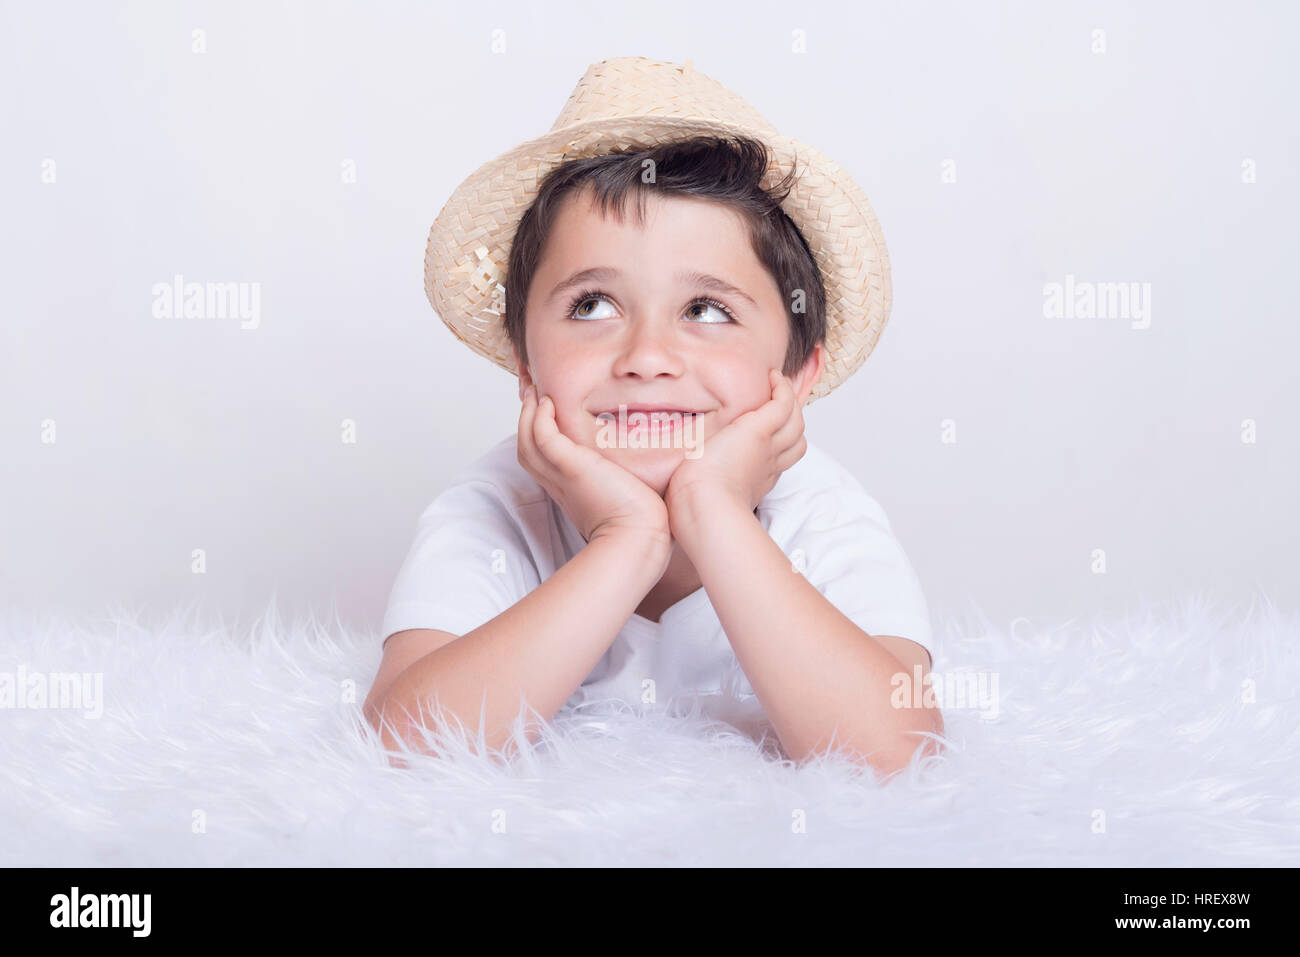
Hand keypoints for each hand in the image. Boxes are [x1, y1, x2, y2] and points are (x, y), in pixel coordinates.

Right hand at [517, 384, 672, 554]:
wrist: (638, 538)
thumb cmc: (641, 527)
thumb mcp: (631, 499)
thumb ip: (631, 486)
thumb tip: (651, 478)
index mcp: (572, 492)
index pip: (546, 462)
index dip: (541, 440)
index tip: (549, 418)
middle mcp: (561, 485)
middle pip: (528, 450)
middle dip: (527, 422)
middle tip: (534, 397)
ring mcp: (563, 476)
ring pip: (528, 441)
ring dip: (528, 415)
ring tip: (536, 393)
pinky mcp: (571, 467)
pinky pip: (542, 437)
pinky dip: (539, 418)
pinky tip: (547, 402)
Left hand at [665, 368, 807, 518]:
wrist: (703, 508)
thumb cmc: (693, 511)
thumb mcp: (698, 494)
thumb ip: (694, 484)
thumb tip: (675, 484)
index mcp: (755, 481)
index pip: (776, 460)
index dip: (776, 446)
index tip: (763, 437)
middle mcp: (766, 465)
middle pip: (795, 442)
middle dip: (790, 424)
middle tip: (775, 406)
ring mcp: (767, 447)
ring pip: (795, 422)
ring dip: (789, 402)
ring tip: (775, 385)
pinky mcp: (759, 431)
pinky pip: (784, 404)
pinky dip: (783, 388)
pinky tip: (772, 376)